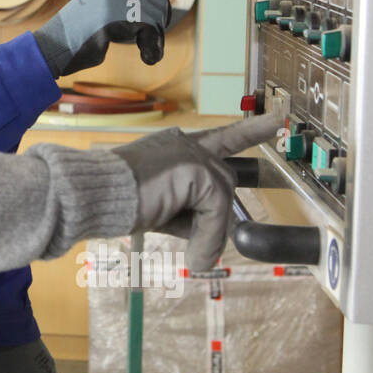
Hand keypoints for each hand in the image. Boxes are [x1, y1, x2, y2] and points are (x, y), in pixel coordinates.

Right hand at [33, 0, 170, 77]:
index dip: (162, 3)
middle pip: (159, 2)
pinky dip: (153, 48)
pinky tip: (146, 59)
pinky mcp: (115, 17)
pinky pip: (151, 30)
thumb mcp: (103, 9)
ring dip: (156, 40)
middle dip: (160, 26)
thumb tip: (162, 6)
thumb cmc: (79, 35)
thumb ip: (125, 3)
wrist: (53, 47)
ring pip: (157, 17)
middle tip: (151, 45)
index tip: (158, 24)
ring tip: (148, 54)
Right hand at [110, 114, 280, 270]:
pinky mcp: (196, 169)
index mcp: (175, 147)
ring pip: (220, 200)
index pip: (222, 139)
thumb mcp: (160, 208)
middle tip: (199, 249)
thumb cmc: (116, 199)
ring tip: (190, 253)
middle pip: (222, 186)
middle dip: (214, 220)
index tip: (278, 120)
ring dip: (206, 232)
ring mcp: (192, 154)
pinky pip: (217, 210)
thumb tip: (209, 249)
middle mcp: (187, 144)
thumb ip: (189, 217)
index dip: (251, 130)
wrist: (94, 193)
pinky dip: (207, 235)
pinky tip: (193, 250)